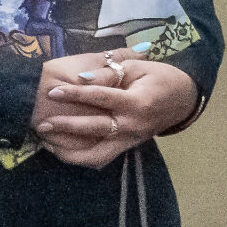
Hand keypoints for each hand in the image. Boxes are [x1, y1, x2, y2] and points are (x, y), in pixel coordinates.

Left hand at [33, 49, 199, 168]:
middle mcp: (132, 125)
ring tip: (47, 143)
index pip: (101, 97)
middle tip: (43, 122)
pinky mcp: (126, 147)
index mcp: (136, 102)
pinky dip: (80, 158)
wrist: (183, 100)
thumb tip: (83, 78)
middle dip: (66, 126)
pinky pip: (101, 159)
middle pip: (95, 129)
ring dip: (69, 152)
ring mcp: (129, 140)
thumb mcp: (139, 67)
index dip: (76, 94)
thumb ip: (111, 73)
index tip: (53, 91)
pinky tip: (63, 150)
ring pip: (96, 156)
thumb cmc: (161, 78)